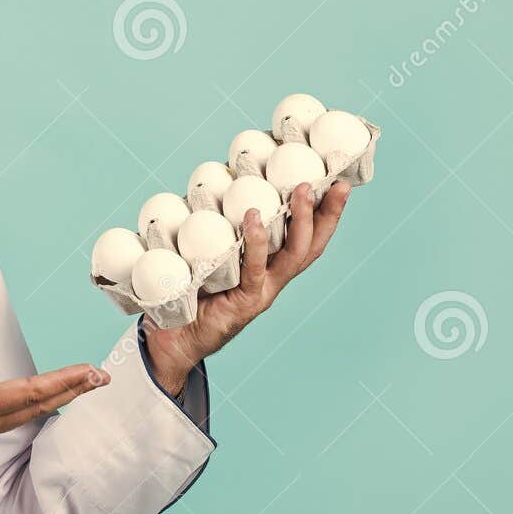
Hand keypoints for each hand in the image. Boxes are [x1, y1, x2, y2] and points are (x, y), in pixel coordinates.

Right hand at [0, 339, 107, 497]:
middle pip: (35, 406)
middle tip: (102, 379)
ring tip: (78, 388)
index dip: (62, 382)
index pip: (27, 393)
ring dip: (55, 400)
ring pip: (24, 414)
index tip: (91, 372)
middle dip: (70, 391)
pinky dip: (30, 410)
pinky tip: (31, 407)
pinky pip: (8, 421)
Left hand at [143, 180, 351, 394]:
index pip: (308, 236)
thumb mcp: (212, 249)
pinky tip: (254, 218)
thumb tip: (218, 177)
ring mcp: (263, 291)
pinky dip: (256, 243)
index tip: (338, 181)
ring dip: (301, 220)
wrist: (175, 336)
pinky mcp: (245, 302)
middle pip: (312, 245)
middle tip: (336, 183)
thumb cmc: (190, 287)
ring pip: (294, 255)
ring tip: (302, 191)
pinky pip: (255, 270)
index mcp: (271, 266)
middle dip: (328, 213)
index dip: (327, 212)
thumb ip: (222, 224)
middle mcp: (274, 278)